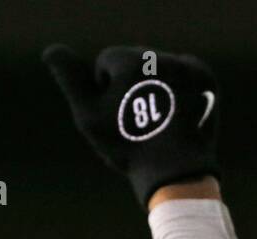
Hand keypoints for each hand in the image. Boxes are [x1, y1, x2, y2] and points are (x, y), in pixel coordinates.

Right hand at [42, 45, 218, 206]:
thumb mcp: (88, 115)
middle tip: (134, 120)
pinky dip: (174, 88)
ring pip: (157, 67)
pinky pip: (181, 73)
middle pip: (134, 61)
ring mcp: (187, 64)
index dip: (104, 90)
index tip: (115, 115)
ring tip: (154, 118)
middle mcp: (163, 56)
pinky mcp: (205, 76)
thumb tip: (51, 51)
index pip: (106, 60)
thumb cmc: (125, 145)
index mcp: (132, 60)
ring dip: (151, 85)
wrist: (174, 168)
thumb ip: (70, 79)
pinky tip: (171, 112)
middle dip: (129, 84)